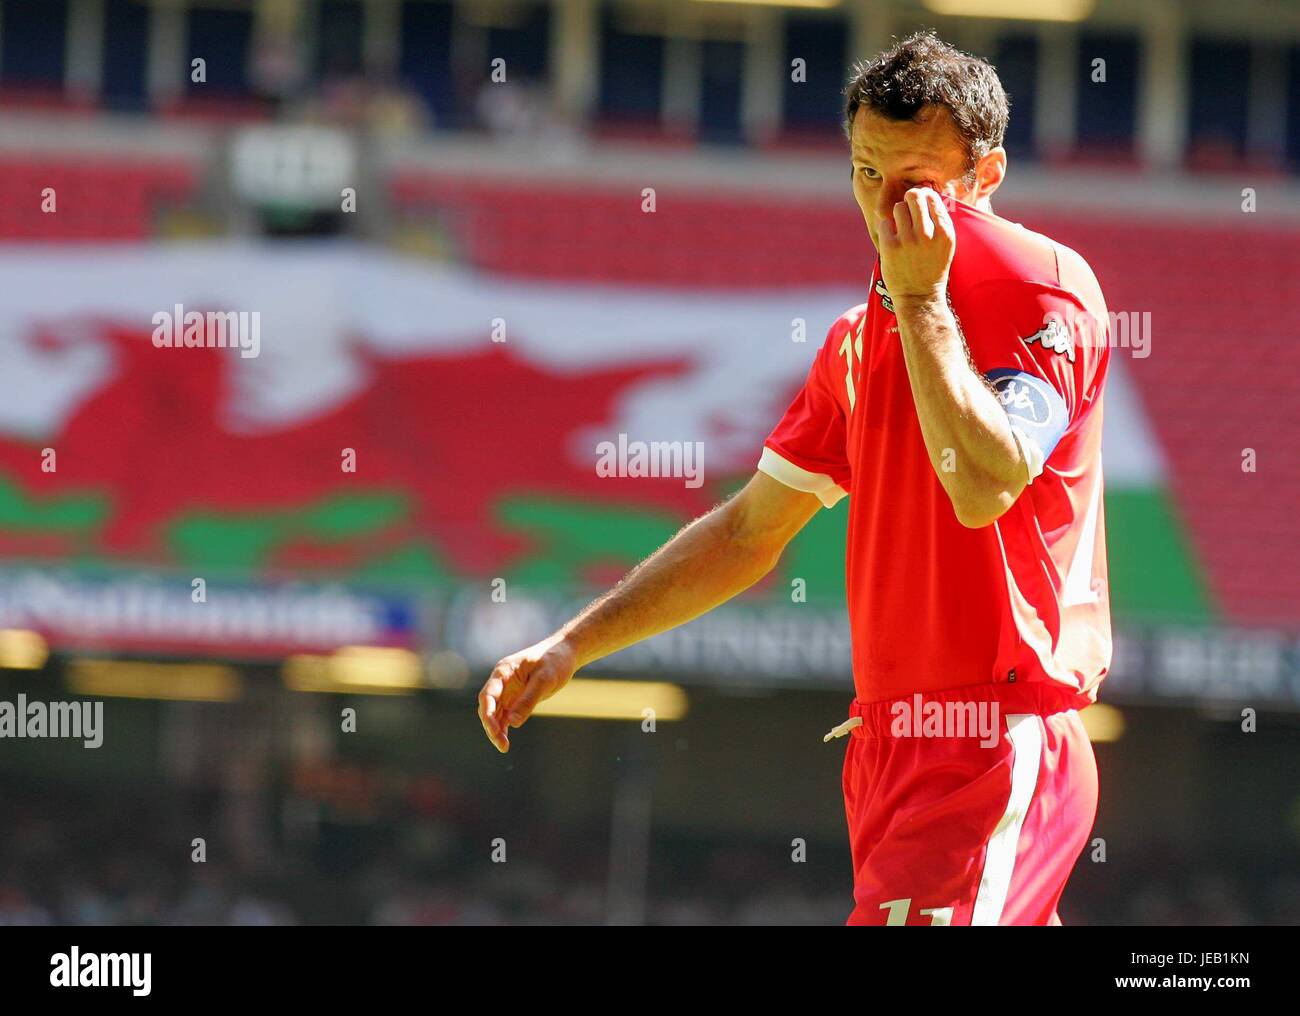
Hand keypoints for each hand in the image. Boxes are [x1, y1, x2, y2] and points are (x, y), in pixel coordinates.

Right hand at [477, 634, 576, 752]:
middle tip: (502, 744)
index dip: (488, 714)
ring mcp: (508, 689)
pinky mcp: (516, 697)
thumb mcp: (544, 680)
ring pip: (495, 713)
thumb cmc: (555, 661)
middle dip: (491, 726)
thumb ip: (528, 700)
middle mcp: (502, 681)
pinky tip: (505, 742)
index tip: (494, 730)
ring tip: (504, 747)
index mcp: (504, 671)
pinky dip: (504, 727)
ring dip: (496, 729)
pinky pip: (505, 714)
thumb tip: (512, 723)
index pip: (488, 694)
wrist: (565, 653)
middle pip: (488, 706)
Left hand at [876, 187, 954, 303]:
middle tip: (908, 206)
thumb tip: (926, 192)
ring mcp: (908, 240)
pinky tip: (893, 239)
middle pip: (914, 196)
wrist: (919, 297)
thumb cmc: (932, 268)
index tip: (920, 201)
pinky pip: (885, 223)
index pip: (933, 198)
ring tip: (901, 226)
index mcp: (945, 232)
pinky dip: (887, 228)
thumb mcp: (945, 245)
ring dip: (898, 213)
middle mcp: (928, 234)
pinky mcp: (890, 247)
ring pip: (898, 207)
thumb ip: (939, 220)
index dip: (924, 195)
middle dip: (910, 198)